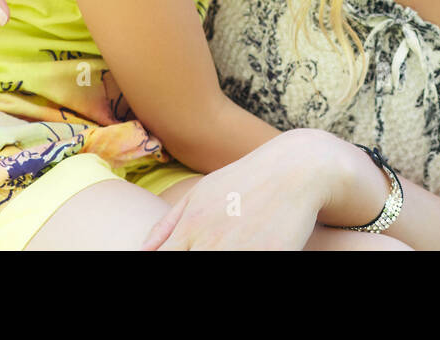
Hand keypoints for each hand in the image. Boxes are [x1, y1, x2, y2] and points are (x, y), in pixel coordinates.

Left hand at [141, 130, 335, 249]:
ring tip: (232, 249)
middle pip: (188, 266)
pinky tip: (251, 250)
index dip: (164, 266)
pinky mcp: (269, 256)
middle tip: (211, 250)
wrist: (296, 169)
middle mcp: (210, 242)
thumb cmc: (245, 181)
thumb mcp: (202, 192)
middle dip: (193, 263)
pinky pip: (250, 268)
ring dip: (221, 262)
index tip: (178, 260)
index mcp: (191, 227)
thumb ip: (169, 222)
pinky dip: (247, 263)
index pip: (163, 259)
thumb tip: (143, 250)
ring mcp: (240, 251)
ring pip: (216, 270)